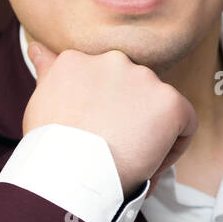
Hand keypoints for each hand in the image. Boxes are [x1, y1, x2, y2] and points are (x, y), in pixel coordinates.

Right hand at [22, 40, 197, 194]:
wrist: (69, 173)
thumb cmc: (50, 148)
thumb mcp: (42, 101)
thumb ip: (48, 70)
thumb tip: (37, 48)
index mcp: (79, 59)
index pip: (104, 79)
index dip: (104, 110)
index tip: (96, 134)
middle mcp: (113, 60)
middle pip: (133, 90)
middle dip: (128, 117)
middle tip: (113, 148)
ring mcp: (144, 78)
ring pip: (159, 106)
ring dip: (150, 130)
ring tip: (130, 159)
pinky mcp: (170, 101)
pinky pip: (185, 123)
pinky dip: (174, 145)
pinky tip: (151, 162)